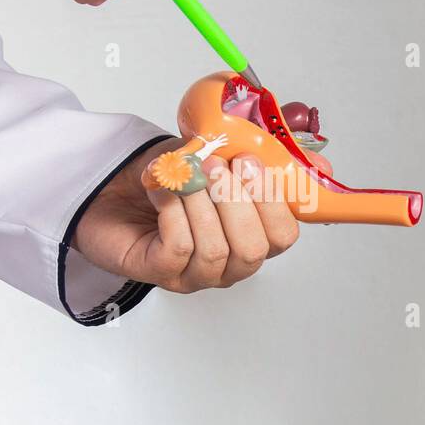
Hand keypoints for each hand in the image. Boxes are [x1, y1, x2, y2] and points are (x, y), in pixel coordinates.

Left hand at [72, 139, 300, 292]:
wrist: (110, 187)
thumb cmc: (166, 177)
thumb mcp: (218, 152)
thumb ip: (264, 150)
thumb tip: (315, 156)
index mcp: (250, 234)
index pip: (284, 237)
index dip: (272, 202)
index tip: (249, 163)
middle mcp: (227, 262)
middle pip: (254, 250)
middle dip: (237, 202)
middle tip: (214, 167)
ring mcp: (193, 273)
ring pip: (216, 251)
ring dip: (202, 204)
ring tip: (185, 174)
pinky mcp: (159, 273)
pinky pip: (179, 248)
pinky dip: (173, 210)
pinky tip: (161, 188)